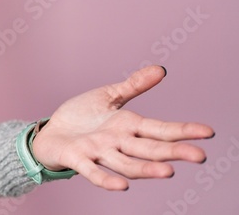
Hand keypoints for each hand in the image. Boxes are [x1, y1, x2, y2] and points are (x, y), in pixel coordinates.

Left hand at [30, 65, 214, 190]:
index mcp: (128, 126)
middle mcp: (118, 143)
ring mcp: (99, 152)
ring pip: (126, 164)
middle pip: (149, 149)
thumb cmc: (81, 117)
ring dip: (146, 169)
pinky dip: (105, 180)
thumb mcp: (108, 97)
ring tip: (167, 171)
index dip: (183, 131)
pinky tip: (121, 187)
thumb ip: (133, 86)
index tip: (208, 132)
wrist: (49, 133)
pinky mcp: (78, 159)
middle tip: (199, 156)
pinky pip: (93, 172)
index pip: (160, 130)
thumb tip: (161, 70)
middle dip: (173, 153)